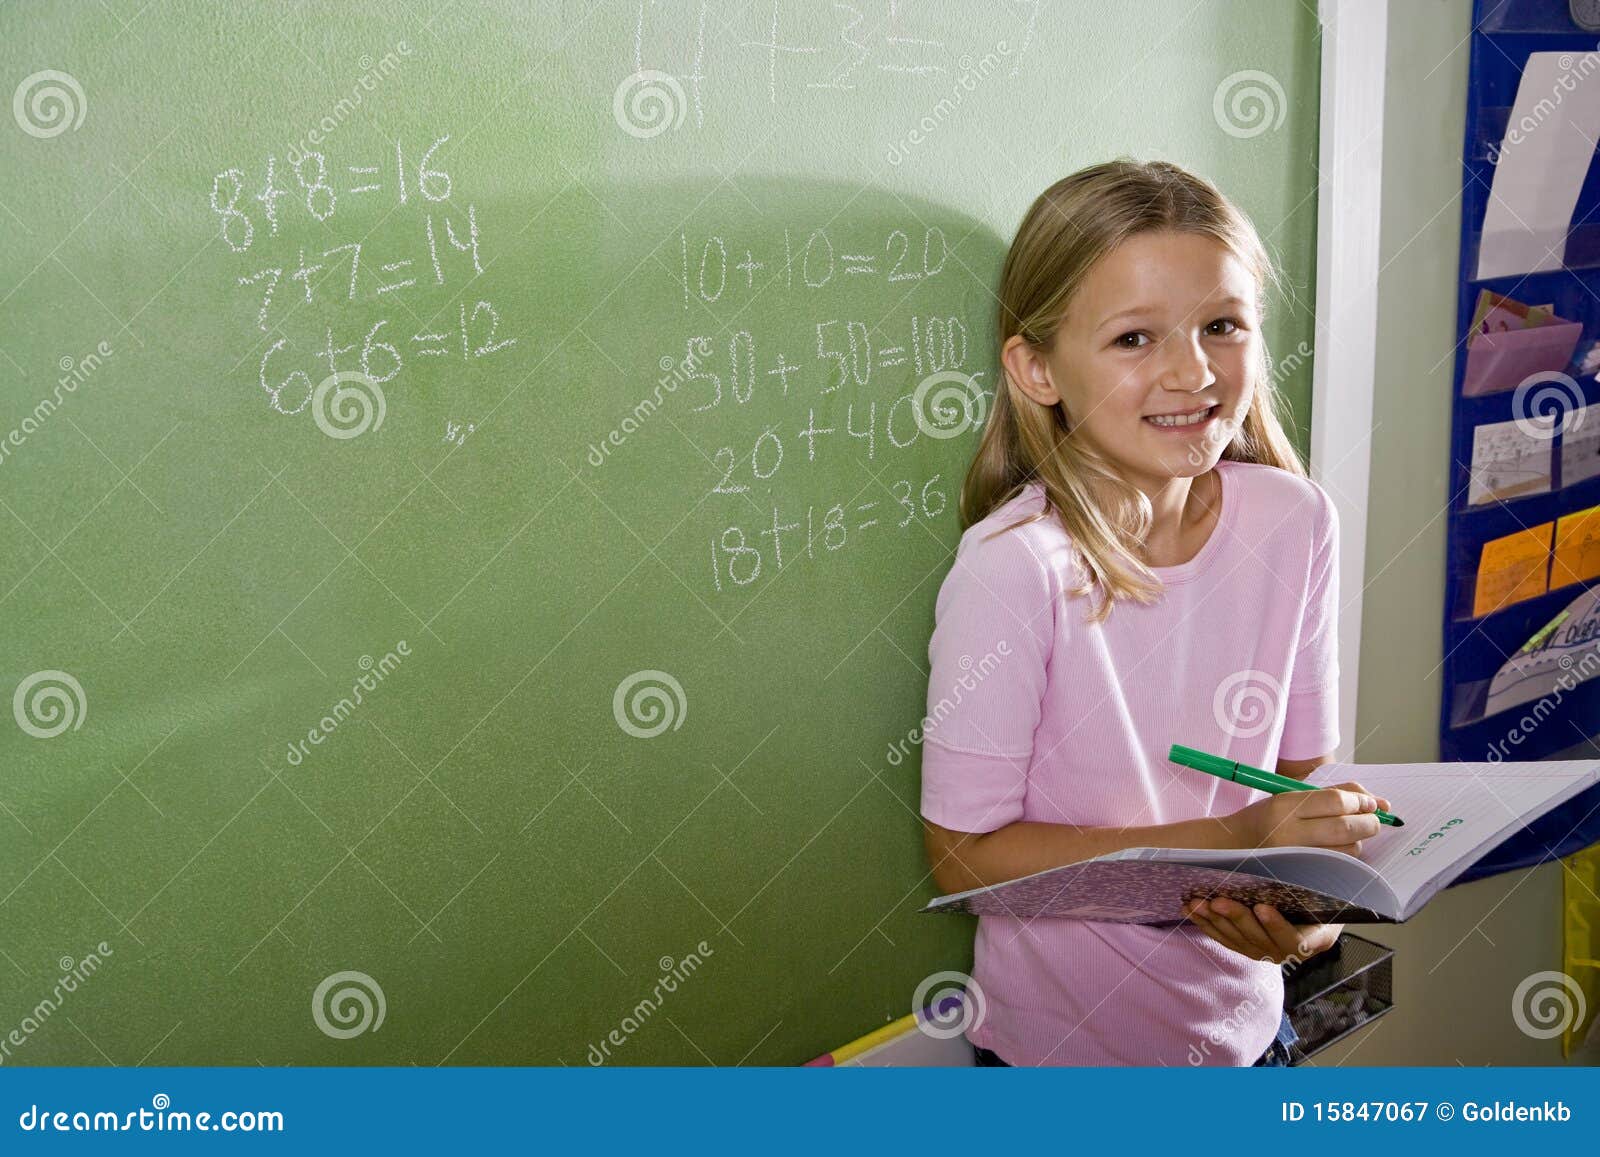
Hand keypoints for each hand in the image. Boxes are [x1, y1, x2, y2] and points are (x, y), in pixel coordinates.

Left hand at [1181, 896, 1342, 964]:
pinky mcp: (1246, 947)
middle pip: (1260, 940)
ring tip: (1197, 903)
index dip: (1277, 926)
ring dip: (1214, 921)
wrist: (1314, 906)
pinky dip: (1206, 924)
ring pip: (1237, 940)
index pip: (1295, 940)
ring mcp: (1266, 951)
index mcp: (1316, 940)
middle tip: (1219, 902)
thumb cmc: (1321, 894)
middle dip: (1237, 919)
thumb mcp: (1326, 891)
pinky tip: (1189, 910)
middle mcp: (1289, 951)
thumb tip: (1304, 864)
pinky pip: (1224, 938)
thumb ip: (1315, 886)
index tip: (1262, 907)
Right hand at [1235, 780, 1391, 854]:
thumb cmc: (1266, 818)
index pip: (1335, 800)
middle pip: (1346, 827)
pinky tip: (1339, 848)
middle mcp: (1289, 833)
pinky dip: (1347, 855)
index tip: (1369, 803)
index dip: (1360, 801)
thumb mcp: (1290, 797)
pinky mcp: (1303, 876)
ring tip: (1350, 834)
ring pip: (1347, 850)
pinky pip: (1339, 866)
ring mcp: (1296, 858)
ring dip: (1359, 840)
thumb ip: (1332, 794)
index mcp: (1284, 806)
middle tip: (1374, 819)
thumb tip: (1378, 802)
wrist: (1232, 847)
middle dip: (1370, 822)